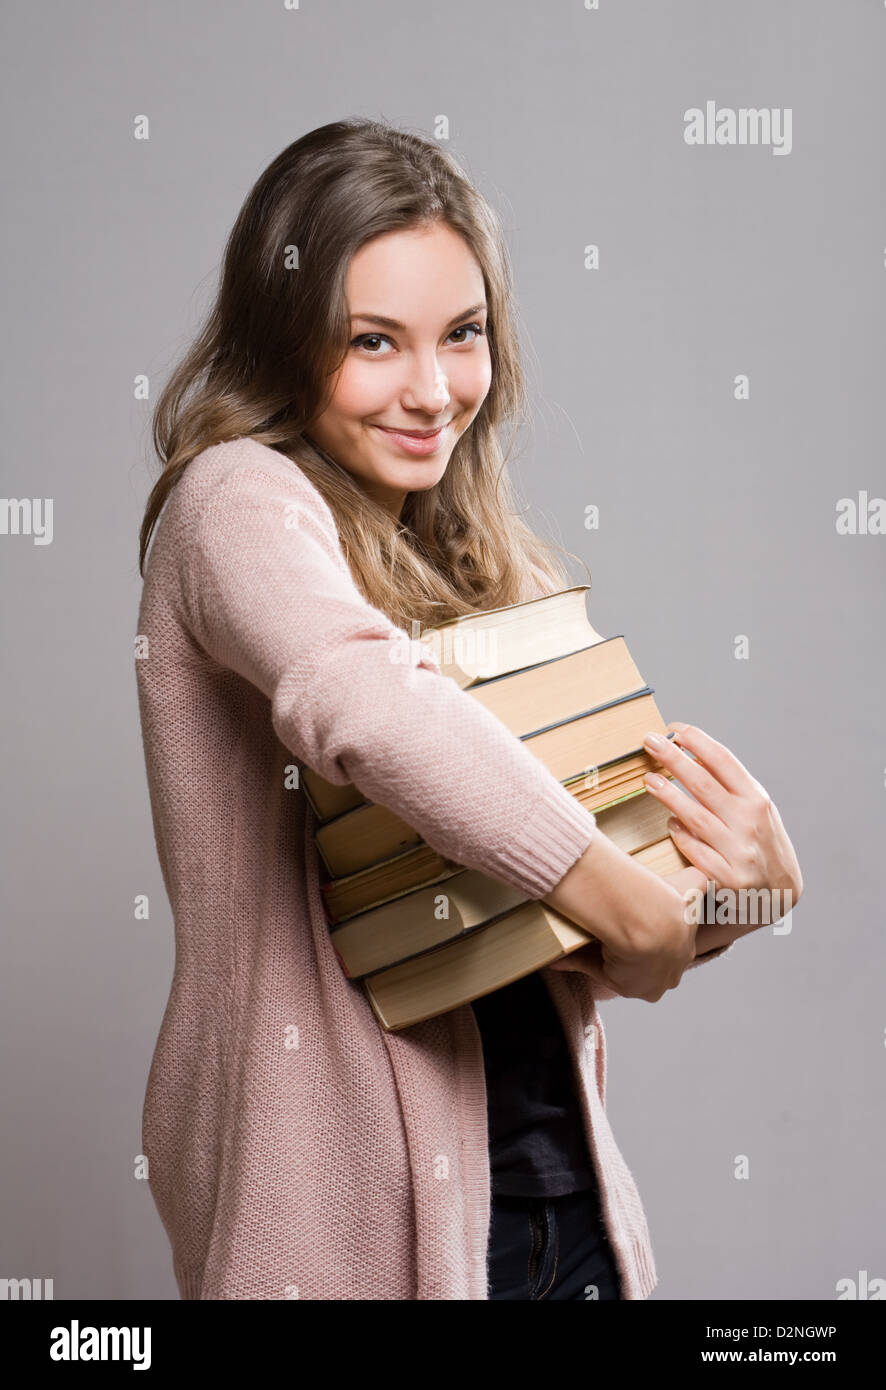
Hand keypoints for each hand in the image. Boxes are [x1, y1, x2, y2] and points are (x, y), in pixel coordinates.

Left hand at [642, 723, 803, 921]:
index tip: (674, 728)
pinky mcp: (728, 879)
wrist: (781, 894)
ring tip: (649, 779)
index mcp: (757, 799)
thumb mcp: (755, 810)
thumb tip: (691, 752)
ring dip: (670, 796)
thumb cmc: (760, 842)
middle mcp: (750, 822)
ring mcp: (740, 851)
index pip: (724, 761)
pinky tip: (670, 824)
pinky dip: (683, 837)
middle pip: (705, 784)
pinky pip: (698, 853)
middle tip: (650, 741)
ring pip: (697, 817)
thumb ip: (729, 786)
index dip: (697, 741)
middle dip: (674, 759)